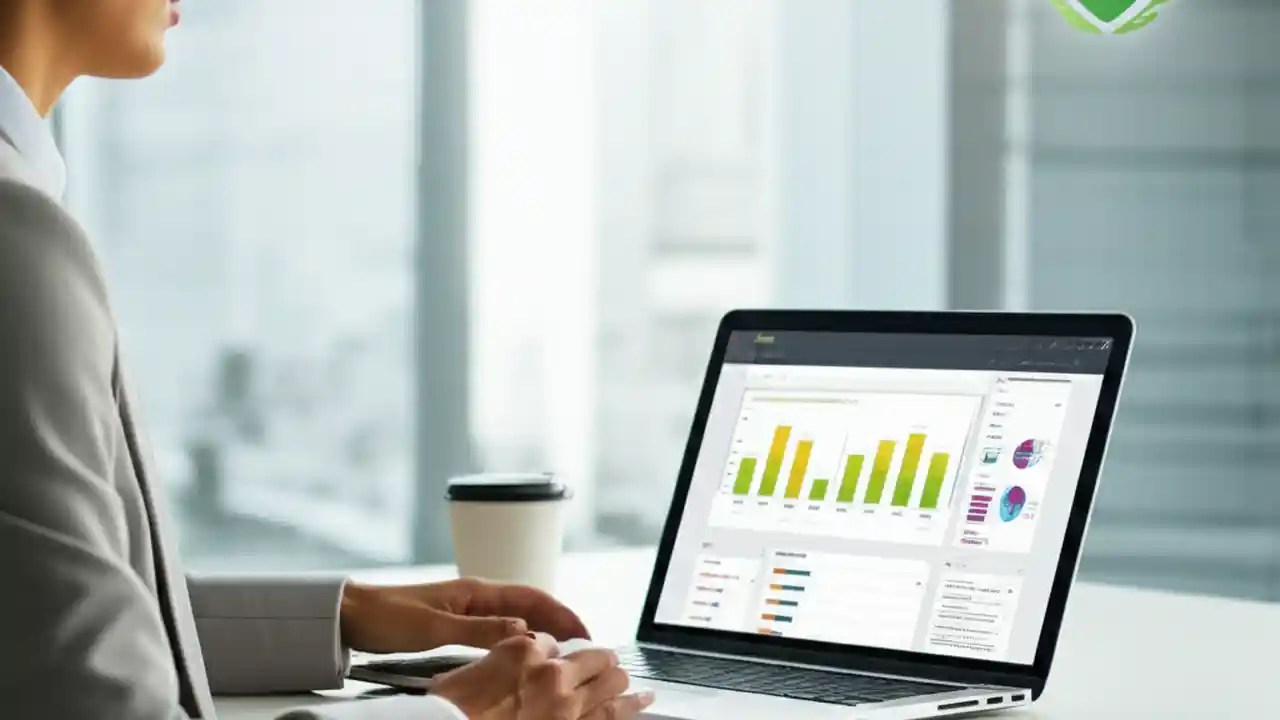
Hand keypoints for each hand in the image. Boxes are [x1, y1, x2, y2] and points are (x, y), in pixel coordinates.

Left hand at [340, 577, 589, 653]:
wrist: (351, 614)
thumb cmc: (387, 617)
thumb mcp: (436, 629)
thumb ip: (481, 631)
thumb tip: (525, 633)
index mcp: (476, 591)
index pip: (533, 598)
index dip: (562, 613)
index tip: (585, 632)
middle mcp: (476, 595)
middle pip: (530, 605)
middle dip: (560, 622)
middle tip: (584, 645)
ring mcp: (467, 607)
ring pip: (517, 616)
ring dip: (542, 630)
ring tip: (562, 650)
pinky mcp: (456, 621)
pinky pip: (499, 626)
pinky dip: (519, 636)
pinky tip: (524, 651)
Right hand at [431, 633, 655, 719]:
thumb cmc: (450, 713)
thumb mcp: (466, 675)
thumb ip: (500, 662)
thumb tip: (512, 664)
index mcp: (522, 652)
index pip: (553, 643)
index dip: (554, 654)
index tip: (556, 661)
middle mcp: (551, 674)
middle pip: (594, 657)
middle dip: (601, 661)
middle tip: (607, 664)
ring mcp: (567, 705)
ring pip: (612, 682)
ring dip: (622, 680)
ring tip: (632, 682)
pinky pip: (611, 716)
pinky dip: (631, 706)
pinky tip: (643, 701)